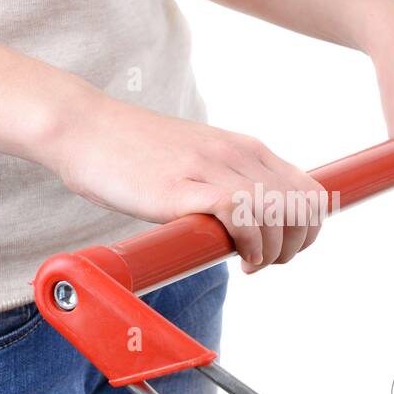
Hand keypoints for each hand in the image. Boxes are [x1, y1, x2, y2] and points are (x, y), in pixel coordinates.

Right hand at [50, 92, 326, 272]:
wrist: (83, 128)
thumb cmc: (131, 154)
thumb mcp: (195, 163)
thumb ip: (225, 184)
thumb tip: (247, 225)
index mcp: (245, 148)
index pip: (310, 191)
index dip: (308, 229)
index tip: (281, 249)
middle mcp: (238, 154)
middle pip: (303, 207)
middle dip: (294, 245)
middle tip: (262, 262)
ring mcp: (213, 167)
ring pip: (280, 212)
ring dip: (274, 250)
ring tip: (249, 264)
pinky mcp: (185, 187)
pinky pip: (243, 213)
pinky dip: (250, 244)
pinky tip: (235, 257)